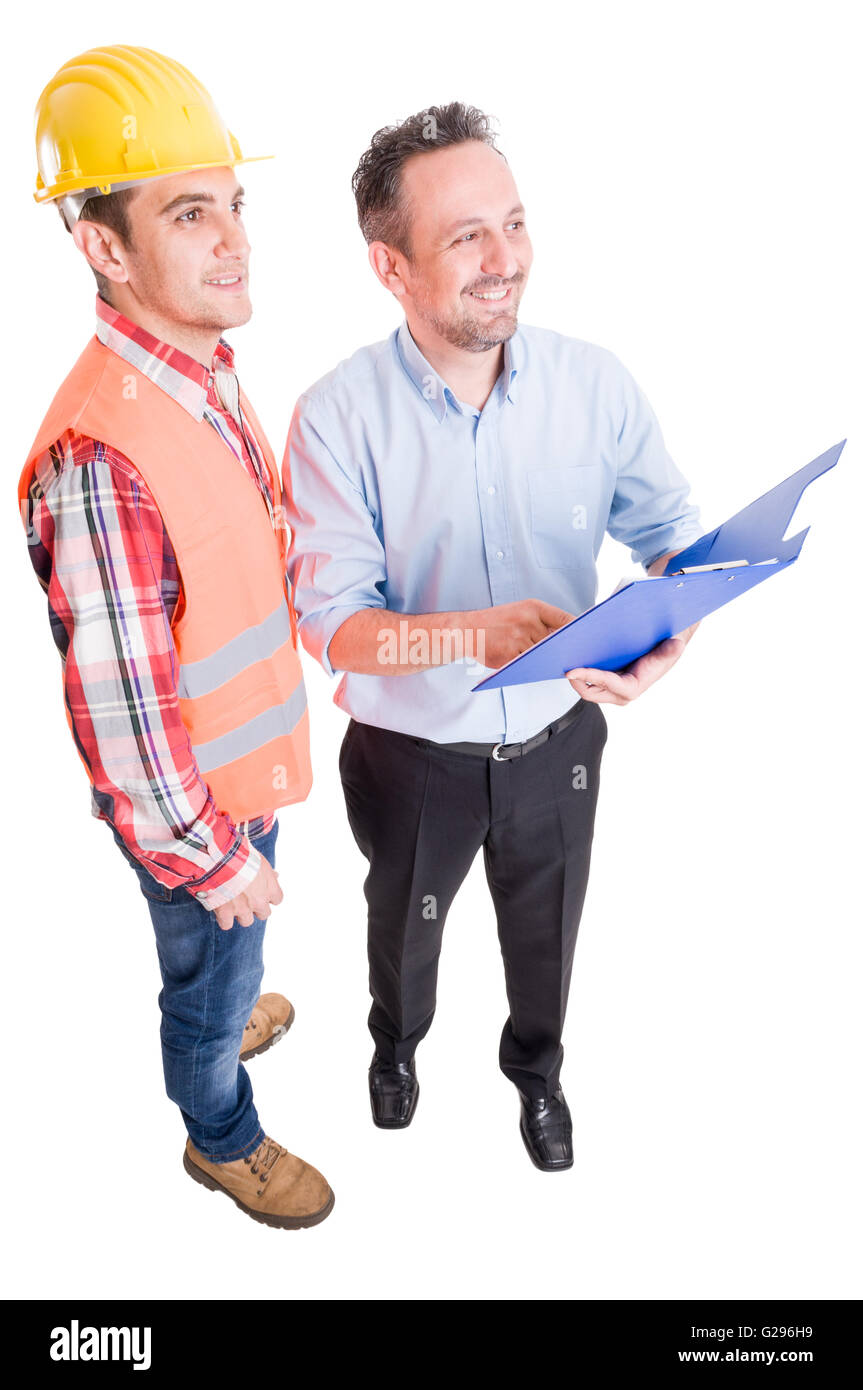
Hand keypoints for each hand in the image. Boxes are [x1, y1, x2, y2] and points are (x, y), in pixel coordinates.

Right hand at [213, 856, 282, 930]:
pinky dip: (223, 919)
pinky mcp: (225, 914)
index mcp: (270, 888)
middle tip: (246, 898)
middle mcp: (259, 901)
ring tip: (231, 902)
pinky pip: (227, 925)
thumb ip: (268, 871)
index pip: (277, 899)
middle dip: (256, 907)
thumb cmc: (242, 855)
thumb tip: (276, 875)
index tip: (262, 891)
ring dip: (240, 914)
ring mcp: (243, 909)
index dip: (268, 896)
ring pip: (247, 921)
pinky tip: (219, 909)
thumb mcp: (260, 860)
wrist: (222, 859)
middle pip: (264, 913)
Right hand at [477, 599, 573, 668]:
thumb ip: (541, 621)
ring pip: (544, 654)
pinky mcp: (511, 654)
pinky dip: (533, 666)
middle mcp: (528, 621)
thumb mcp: (519, 611)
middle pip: (557, 640)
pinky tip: (535, 666)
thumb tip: (565, 636)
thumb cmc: (496, 622)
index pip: (564, 619)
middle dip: (564, 648)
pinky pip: (529, 663)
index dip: (577, 630)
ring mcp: (520, 638)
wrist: (468, 630)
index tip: (586, 638)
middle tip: (574, 655)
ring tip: (554, 662)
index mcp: (533, 607)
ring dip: (549, 659)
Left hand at [566, 621, 699, 704]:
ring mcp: (611, 689)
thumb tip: (675, 645)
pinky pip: (586, 680)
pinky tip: (567, 654)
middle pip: (588, 691)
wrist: (667, 645)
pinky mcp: (606, 681)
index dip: (588, 678)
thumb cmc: (667, 647)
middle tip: (558, 661)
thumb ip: (671, 650)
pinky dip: (578, 670)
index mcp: (633, 687)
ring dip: (573, 675)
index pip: (606, 685)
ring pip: (585, 687)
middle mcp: (620, 693)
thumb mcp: (672, 646)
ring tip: (559, 657)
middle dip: (574, 679)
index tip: (571, 671)